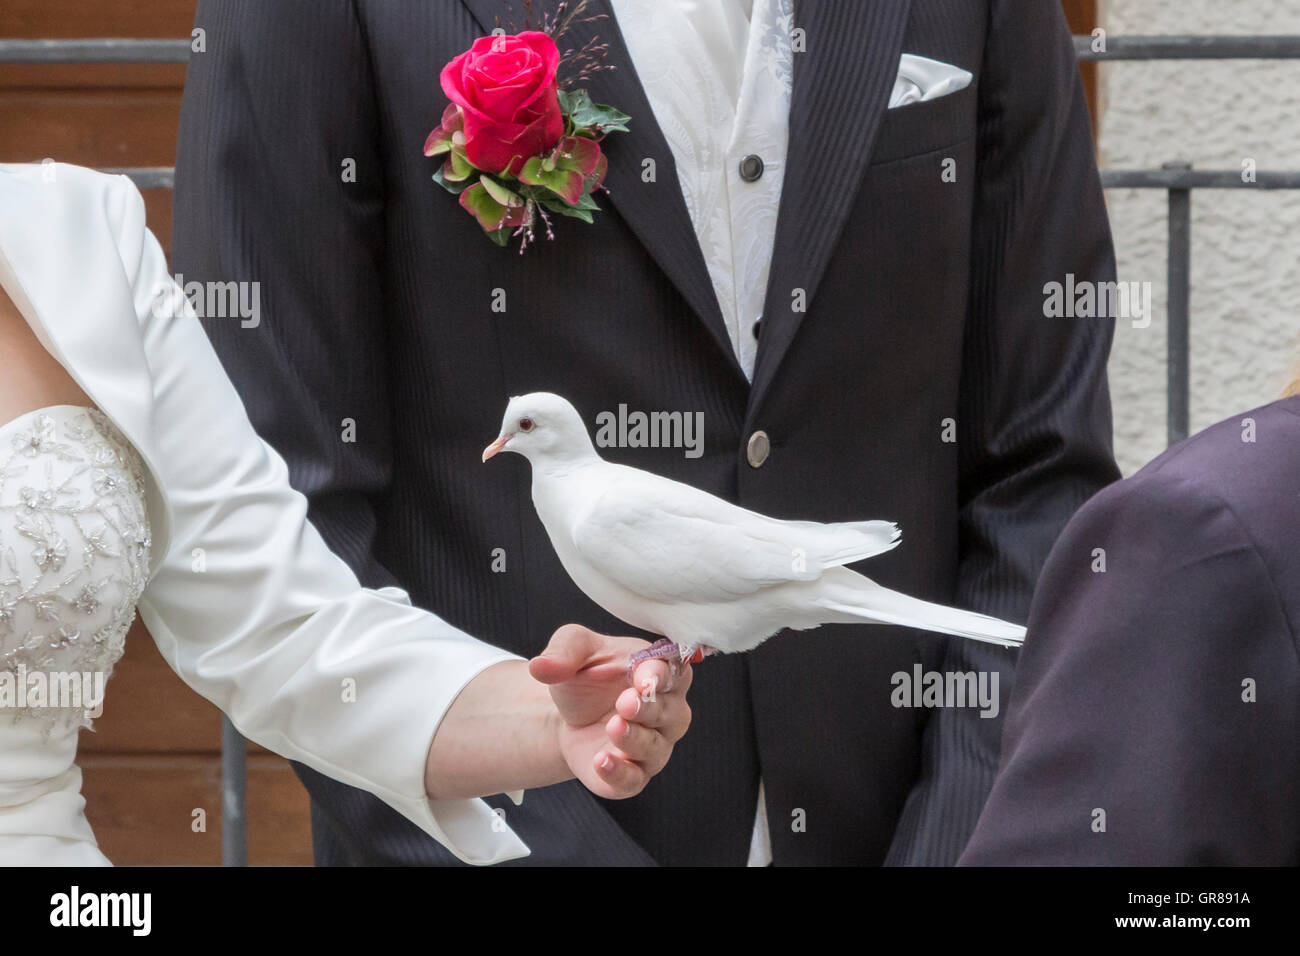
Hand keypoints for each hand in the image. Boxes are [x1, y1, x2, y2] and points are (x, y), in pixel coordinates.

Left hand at [529, 624, 692, 798]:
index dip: (662, 675)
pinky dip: (619, 773)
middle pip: (671, 711)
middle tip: (626, 702)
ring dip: (635, 739)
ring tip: (613, 727)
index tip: (646, 677)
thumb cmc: (587, 676)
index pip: (674, 671)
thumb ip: (564, 651)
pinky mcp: (632, 775)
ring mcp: (652, 745)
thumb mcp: (574, 648)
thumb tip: (540, 666)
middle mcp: (665, 711)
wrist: (569, 715)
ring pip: (655, 748)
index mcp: (658, 672)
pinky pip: (634, 780)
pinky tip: (601, 761)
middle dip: (650, 707)